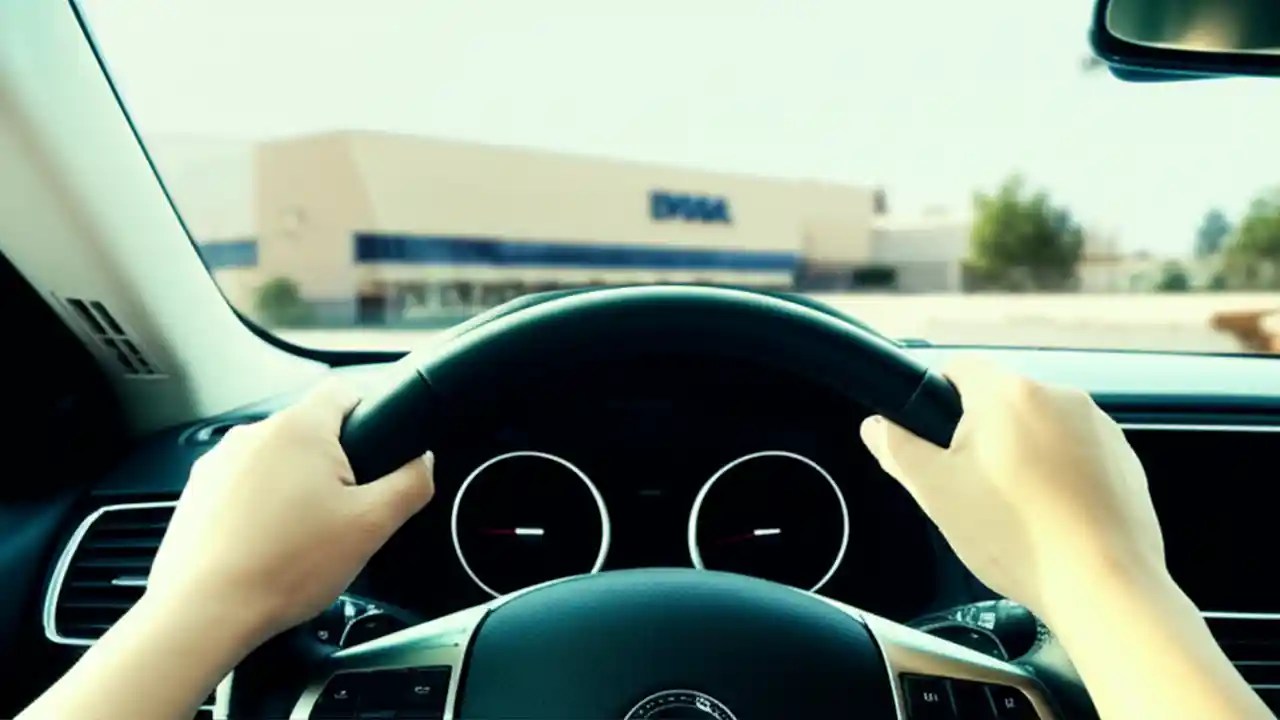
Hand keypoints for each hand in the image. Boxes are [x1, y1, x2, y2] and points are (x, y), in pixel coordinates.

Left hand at [145, 380, 434, 643]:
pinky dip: (259, 510)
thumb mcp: (371, 526)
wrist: (206, 611)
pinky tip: (268, 548)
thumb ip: (410, 484)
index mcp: (299, 429)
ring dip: (294, 489)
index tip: (377, 449)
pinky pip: (243, 489)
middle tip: (344, 514)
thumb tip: (422, 463)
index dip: (370, 414)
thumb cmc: (284, 567)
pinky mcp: (197, 494)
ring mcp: (218, 463)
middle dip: (332, 466)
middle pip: (310, 433)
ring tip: (302, 539)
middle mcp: (253, 434)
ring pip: (276, 463)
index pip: (344, 390)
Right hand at [859, 358, 1165, 622]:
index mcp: (1009, 393)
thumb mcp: (935, 492)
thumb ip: (898, 449)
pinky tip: (1050, 520)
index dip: (935, 402)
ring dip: (1022, 457)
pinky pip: (1076, 455)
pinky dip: (1059, 479)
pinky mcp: (1124, 459)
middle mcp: (1060, 396)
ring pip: (1039, 430)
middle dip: (980, 437)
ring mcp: (1099, 427)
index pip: (956, 368)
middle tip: (971, 489)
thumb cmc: (1019, 538)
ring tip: (1015, 513)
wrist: (1103, 585)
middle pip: (999, 402)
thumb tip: (877, 427)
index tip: (934, 442)